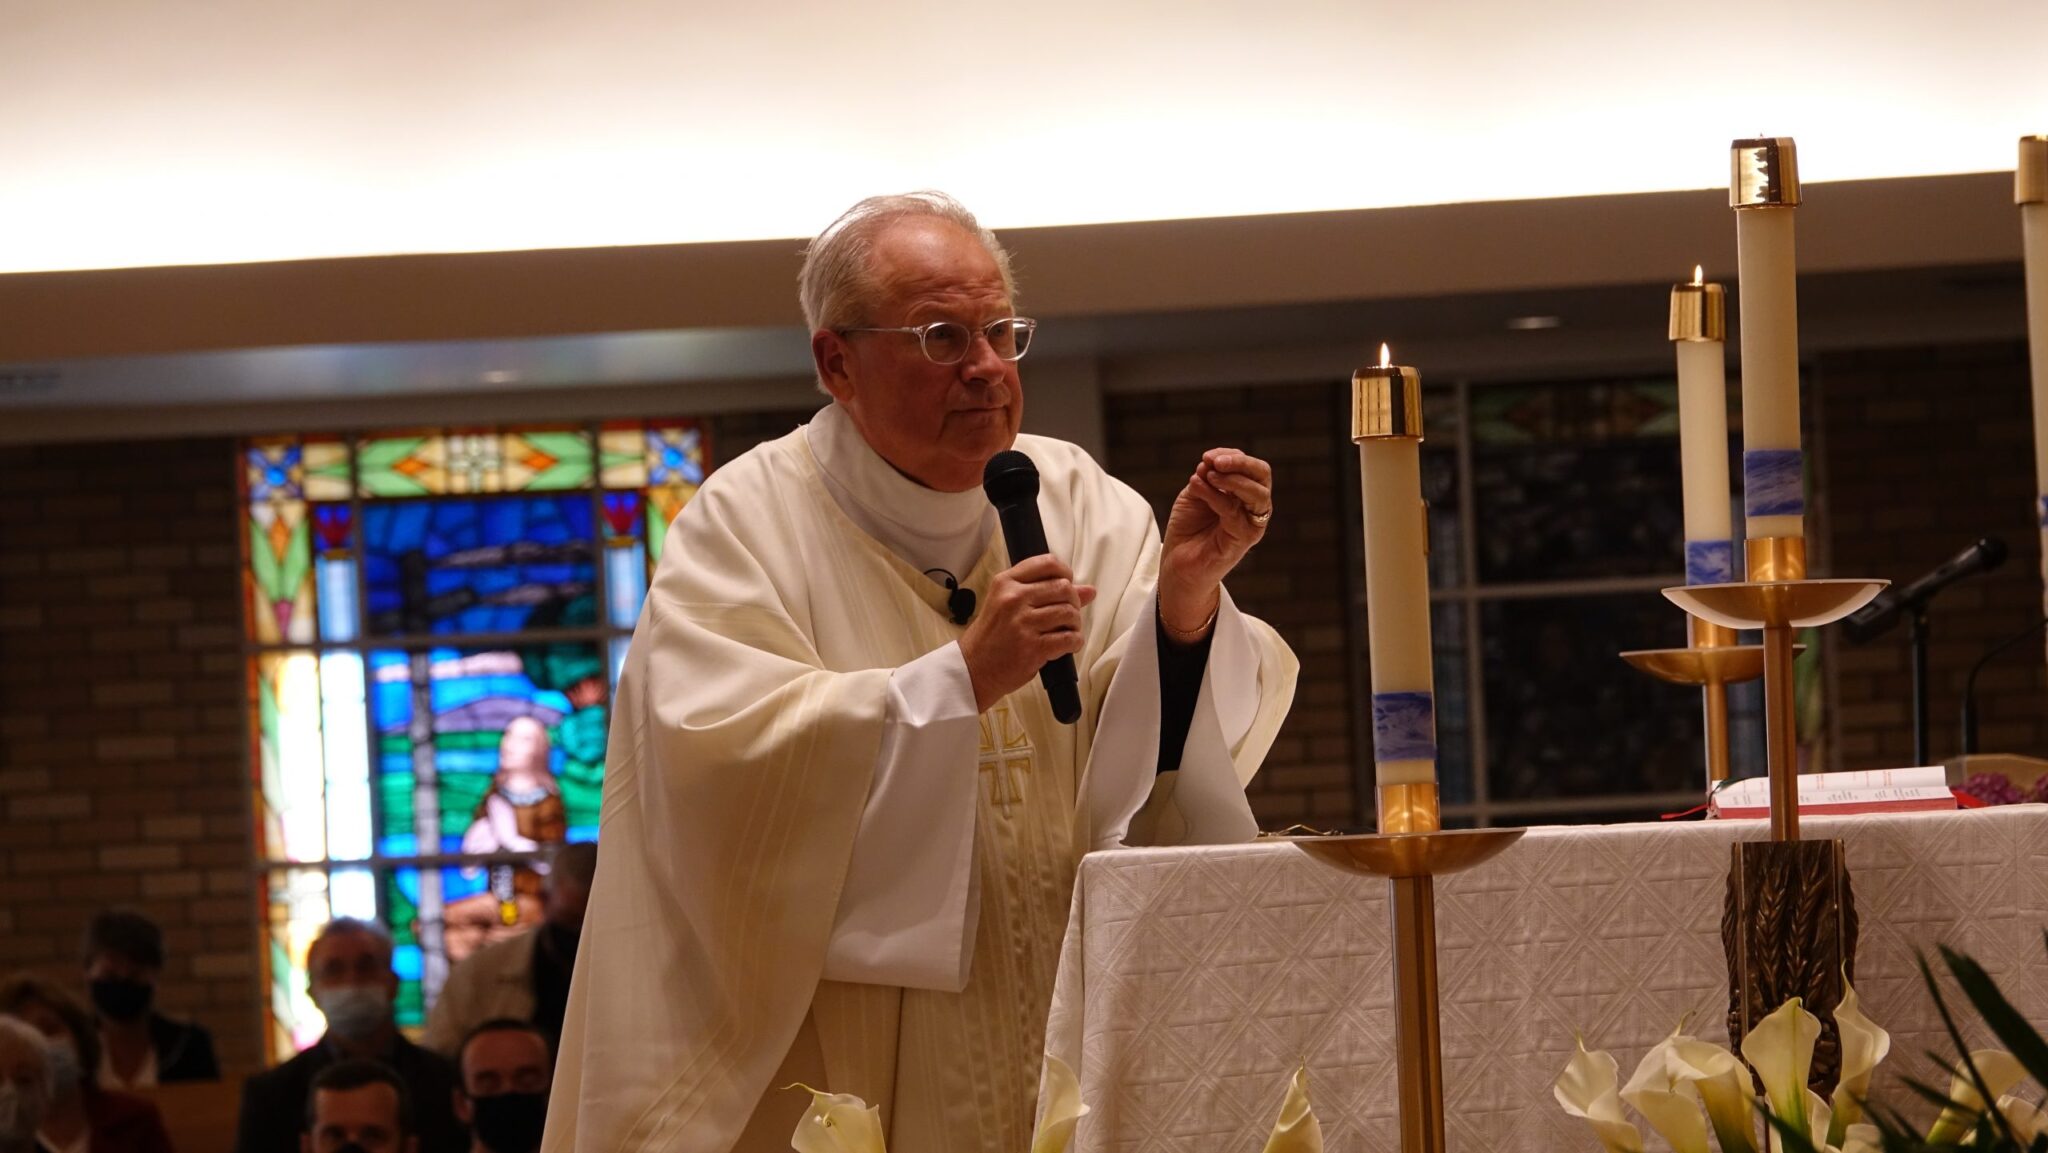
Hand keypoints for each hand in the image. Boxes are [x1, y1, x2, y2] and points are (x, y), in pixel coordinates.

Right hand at [959, 554, 1098, 711]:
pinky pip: (1069, 638)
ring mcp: (1023, 623)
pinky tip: (1067, 644)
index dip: (1066, 573)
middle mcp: (1014, 599)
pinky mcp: (1033, 647)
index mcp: (1006, 583)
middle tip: (1067, 614)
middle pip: (1064, 588)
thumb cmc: (992, 636)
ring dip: (1074, 624)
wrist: (974, 668)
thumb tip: (1088, 590)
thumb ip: (1044, 592)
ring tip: (1065, 631)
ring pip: (1069, 613)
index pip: (1048, 563)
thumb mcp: (1007, 604)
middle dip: (1073, 602)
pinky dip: (1074, 642)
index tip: (1068, 585)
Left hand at [1159, 448, 1272, 636]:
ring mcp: (1251, 525)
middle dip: (1240, 463)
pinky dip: (1215, 496)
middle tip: (1214, 461)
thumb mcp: (1196, 494)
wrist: (1179, 565)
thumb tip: (1210, 462)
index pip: (1252, 468)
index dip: (1233, 456)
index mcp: (1246, 495)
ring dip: (1232, 479)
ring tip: (1208, 475)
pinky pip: (1235, 512)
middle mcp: (1254, 509)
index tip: (1208, 456)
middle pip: (1263, 475)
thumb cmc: (1189, 529)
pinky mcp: (1243, 540)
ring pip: (1257, 494)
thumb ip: (1206, 477)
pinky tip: (1197, 487)